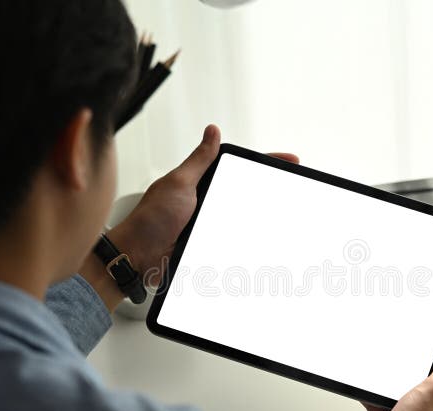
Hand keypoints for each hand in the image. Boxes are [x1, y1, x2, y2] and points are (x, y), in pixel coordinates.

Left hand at [83, 124, 299, 310]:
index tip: (289, 161)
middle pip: (246, 191)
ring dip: (261, 217)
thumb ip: (198, 160)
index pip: (239, 166)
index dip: (265, 163)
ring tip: (283, 212)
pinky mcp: (208, 242)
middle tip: (293, 186)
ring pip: (243, 216)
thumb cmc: (150, 220)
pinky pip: (235, 238)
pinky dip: (248, 239)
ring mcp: (208, 222)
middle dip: (270, 190)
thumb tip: (212, 131)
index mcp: (199, 181)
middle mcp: (206, 200)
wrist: (139, 257)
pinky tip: (264, 237)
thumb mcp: (179, 183)